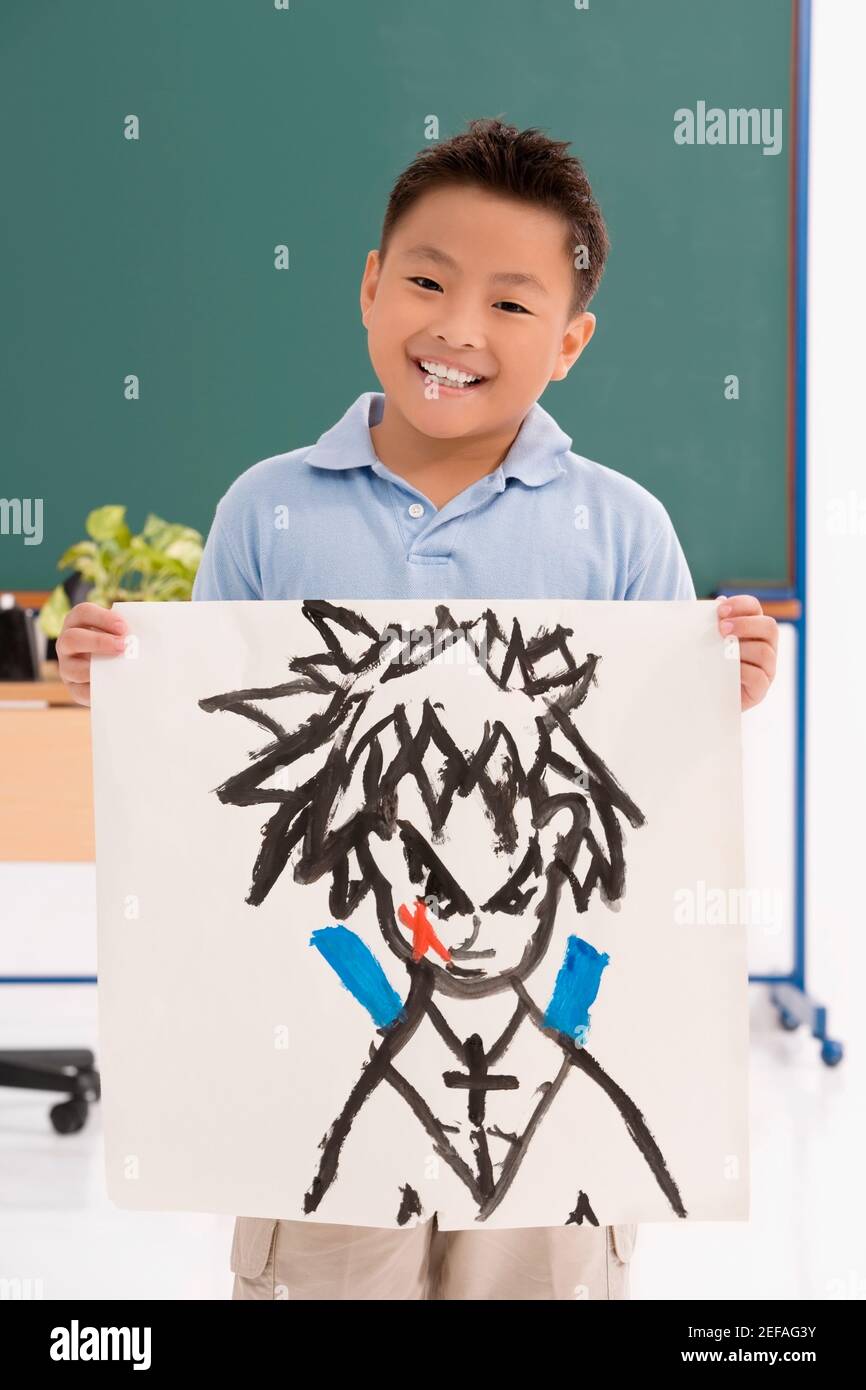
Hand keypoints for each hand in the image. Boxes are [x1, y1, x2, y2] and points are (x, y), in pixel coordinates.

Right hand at [55, 601, 127, 706]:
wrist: (116, 674)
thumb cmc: (121, 646)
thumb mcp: (120, 634)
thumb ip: (127, 631)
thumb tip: (148, 631)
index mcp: (77, 623)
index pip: (83, 613)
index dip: (102, 618)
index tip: (123, 627)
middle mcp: (67, 644)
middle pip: (72, 638)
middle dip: (99, 642)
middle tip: (124, 646)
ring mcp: (67, 667)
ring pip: (72, 668)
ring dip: (96, 668)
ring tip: (119, 668)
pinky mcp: (74, 689)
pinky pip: (81, 691)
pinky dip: (97, 690)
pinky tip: (115, 687)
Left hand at [717, 594, 777, 711]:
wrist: (704, 697)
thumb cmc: (707, 663)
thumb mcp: (708, 641)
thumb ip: (713, 624)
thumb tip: (718, 602)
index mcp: (753, 628)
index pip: (754, 607)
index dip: (740, 604)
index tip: (719, 610)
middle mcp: (766, 646)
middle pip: (769, 626)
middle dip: (745, 624)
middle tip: (722, 629)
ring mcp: (767, 668)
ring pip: (765, 652)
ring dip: (742, 649)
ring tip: (722, 652)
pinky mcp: (761, 689)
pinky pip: (758, 676)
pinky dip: (742, 671)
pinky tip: (726, 670)